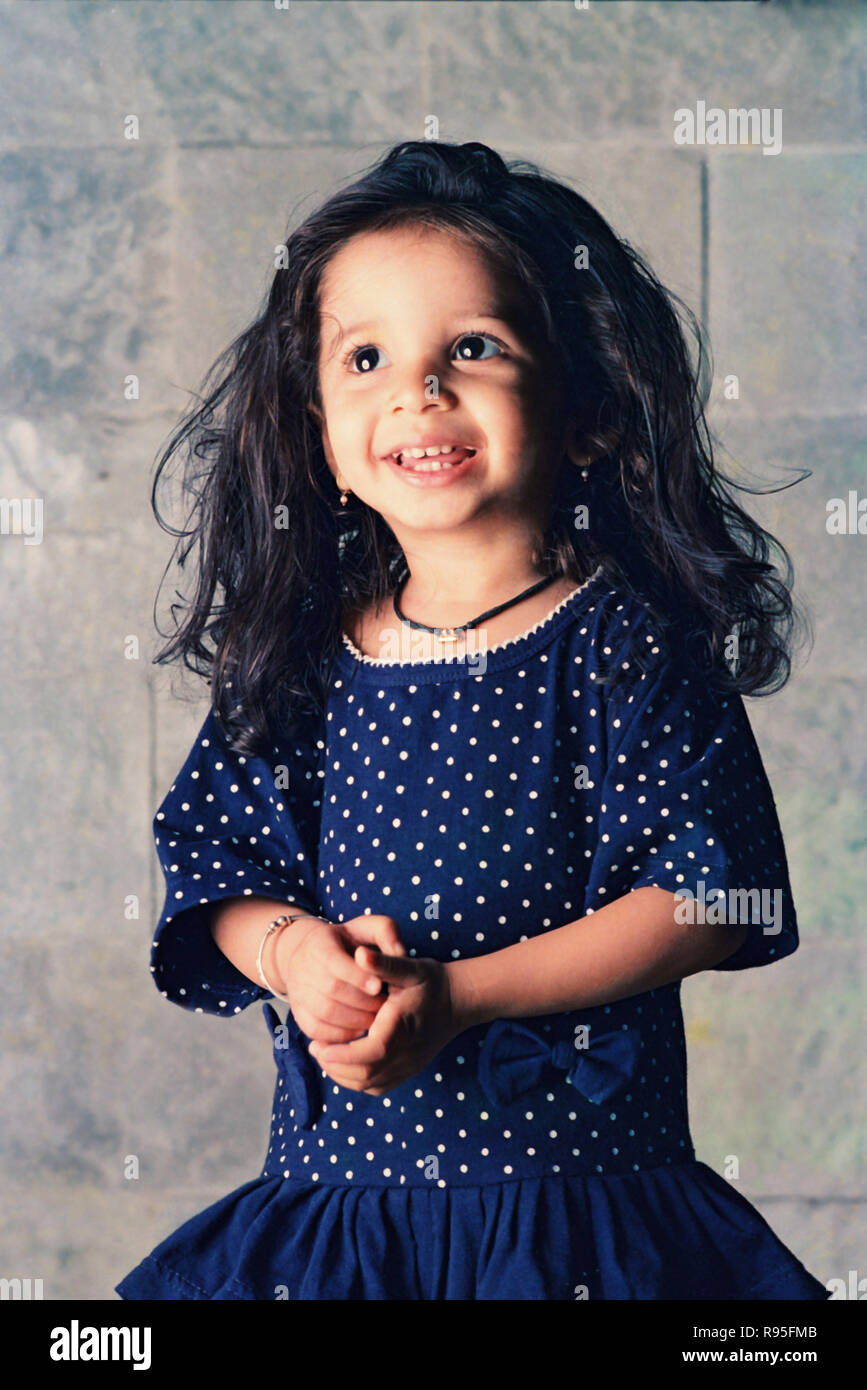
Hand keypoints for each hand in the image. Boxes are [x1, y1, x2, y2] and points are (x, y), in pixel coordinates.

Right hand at [273, 914, 406, 1044]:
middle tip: (385, 1006)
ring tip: (377, 1019)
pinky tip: (360, 1031)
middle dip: (362, 1001)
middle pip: (331, 989)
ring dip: (354, 1019)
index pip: (334, 961)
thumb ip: (386, 931)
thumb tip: (399, 951)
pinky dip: (339, 1035)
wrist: (306, 955)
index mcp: (319, 944)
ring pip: (324, 1012)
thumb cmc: (347, 941)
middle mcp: (303, 968)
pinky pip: (316, 1030)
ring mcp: (298, 993)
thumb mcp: (366, 927)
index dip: (357, 976)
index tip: (379, 986)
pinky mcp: (299, 1013)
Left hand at [307, 949, 462, 1094]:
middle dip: (335, 1065)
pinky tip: (343, 1063)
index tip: (317, 1046)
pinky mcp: (409, 1071)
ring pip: (369, 1085)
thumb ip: (383, 963)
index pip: (371, 1053)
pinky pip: (377, 1087)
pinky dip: (356, 1081)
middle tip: (315, 1048)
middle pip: (365, 1075)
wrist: (458, 1001)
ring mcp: (409, 1066)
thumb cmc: (430, 981)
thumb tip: (359, 953)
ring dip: (342, 1074)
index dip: (342, 1055)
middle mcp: (407, 1053)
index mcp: (403, 1028)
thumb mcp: (408, 967)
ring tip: (324, 1054)